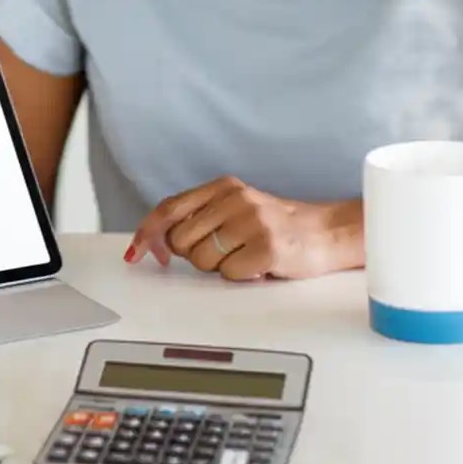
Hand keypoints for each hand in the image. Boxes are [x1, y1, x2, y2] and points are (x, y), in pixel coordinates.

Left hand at [124, 176, 362, 280]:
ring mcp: (253, 222)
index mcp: (223, 187)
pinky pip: (229, 274)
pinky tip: (259, 265)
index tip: (135, 251)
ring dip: (220, 266)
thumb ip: (198, 218)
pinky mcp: (268, 248)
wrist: (327, 232)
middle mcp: (236, 199)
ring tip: (244, 255)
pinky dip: (241, 276)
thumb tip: (157, 243)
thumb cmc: (276, 225)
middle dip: (195, 254)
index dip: (148, 232)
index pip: (170, 208)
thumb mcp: (235, 209)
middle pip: (181, 241)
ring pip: (202, 260)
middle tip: (224, 250)